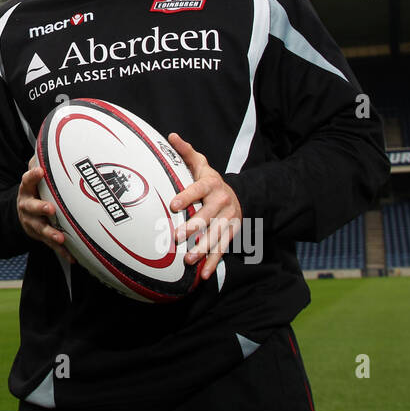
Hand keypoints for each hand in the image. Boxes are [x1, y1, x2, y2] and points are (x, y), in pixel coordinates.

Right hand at [17, 154, 72, 263]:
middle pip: (31, 208)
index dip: (32, 176)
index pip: (27, 181)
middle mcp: (27, 207)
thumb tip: (51, 140)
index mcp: (26, 190)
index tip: (40, 170)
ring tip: (60, 238)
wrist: (22, 214)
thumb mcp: (34, 177)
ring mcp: (33, 223)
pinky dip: (62, 252)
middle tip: (50, 209)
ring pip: (40, 230)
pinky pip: (52, 246)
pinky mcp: (41, 237)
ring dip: (50, 234)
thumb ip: (41, 162)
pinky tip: (73, 258)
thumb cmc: (36, 191)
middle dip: (40, 208)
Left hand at [167, 133, 242, 280]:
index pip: (198, 189)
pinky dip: (213, 262)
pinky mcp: (231, 233)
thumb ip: (186, 152)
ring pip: (216, 235)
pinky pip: (223, 249)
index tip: (173, 204)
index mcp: (211, 185)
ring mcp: (228, 219)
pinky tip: (202, 274)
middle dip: (194, 227)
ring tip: (188, 259)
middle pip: (208, 215)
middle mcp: (221, 202)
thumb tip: (171, 136)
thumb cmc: (210, 180)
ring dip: (203, 248)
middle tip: (178, 236)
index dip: (187, 196)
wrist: (238, 195)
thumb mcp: (200, 164)